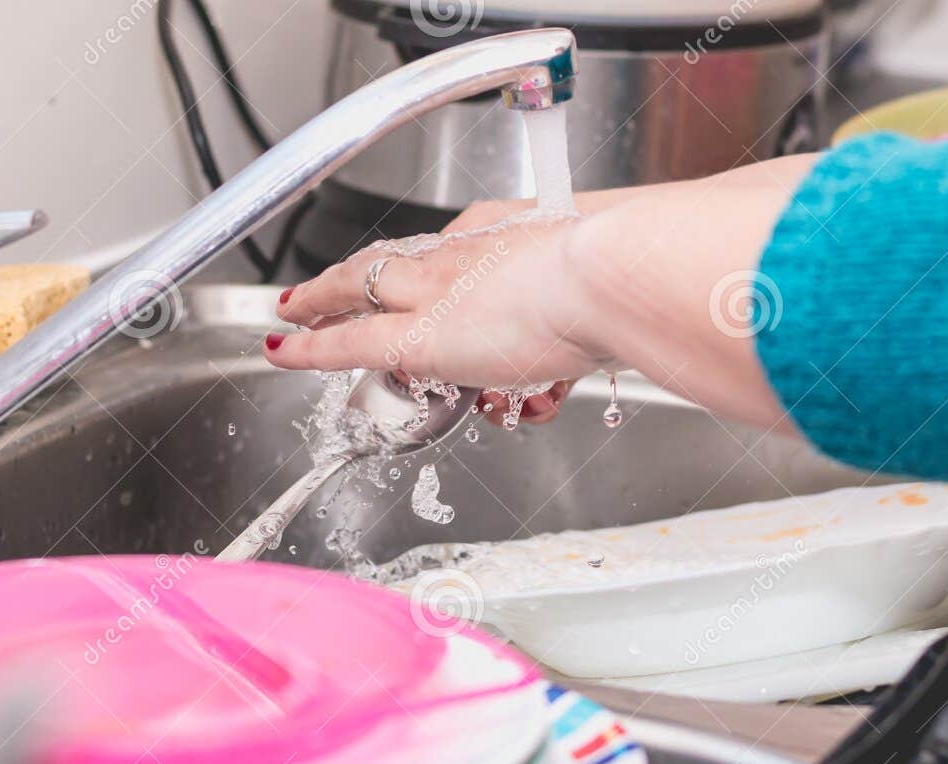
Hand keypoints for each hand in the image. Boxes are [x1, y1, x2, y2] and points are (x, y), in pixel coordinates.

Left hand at [265, 156, 818, 432]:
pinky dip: (313, 344)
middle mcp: (474, 252)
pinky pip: (348, 340)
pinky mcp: (421, 333)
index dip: (435, 261)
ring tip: (294, 317)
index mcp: (521, 233)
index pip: (460, 246)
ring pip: (366, 291)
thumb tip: (664, 328)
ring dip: (329, 309)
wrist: (626, 275)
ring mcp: (444, 289)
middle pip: (403, 262)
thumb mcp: (631, 290)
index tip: (427, 269)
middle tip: (325, 287)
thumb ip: (627, 310)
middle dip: (361, 278)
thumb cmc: (641, 276)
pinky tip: (283, 346)